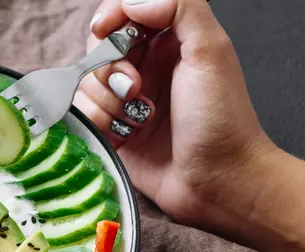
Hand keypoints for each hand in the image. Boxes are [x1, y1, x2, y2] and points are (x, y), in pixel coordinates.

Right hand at [76, 0, 275, 226]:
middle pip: (97, 48)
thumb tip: (130, 1)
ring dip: (108, 101)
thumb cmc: (220, 118)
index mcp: (170, 42)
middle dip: (108, 66)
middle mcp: (145, 68)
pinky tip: (126, 135)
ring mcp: (126, 102)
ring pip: (86, 83)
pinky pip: (84, 115)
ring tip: (139, 119)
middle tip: (135, 88)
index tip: (105, 30)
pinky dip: (99, 122)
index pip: (123, 14)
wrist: (218, 181)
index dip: (109, 18)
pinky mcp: (113, 132)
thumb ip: (177, 8)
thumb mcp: (210, 49)